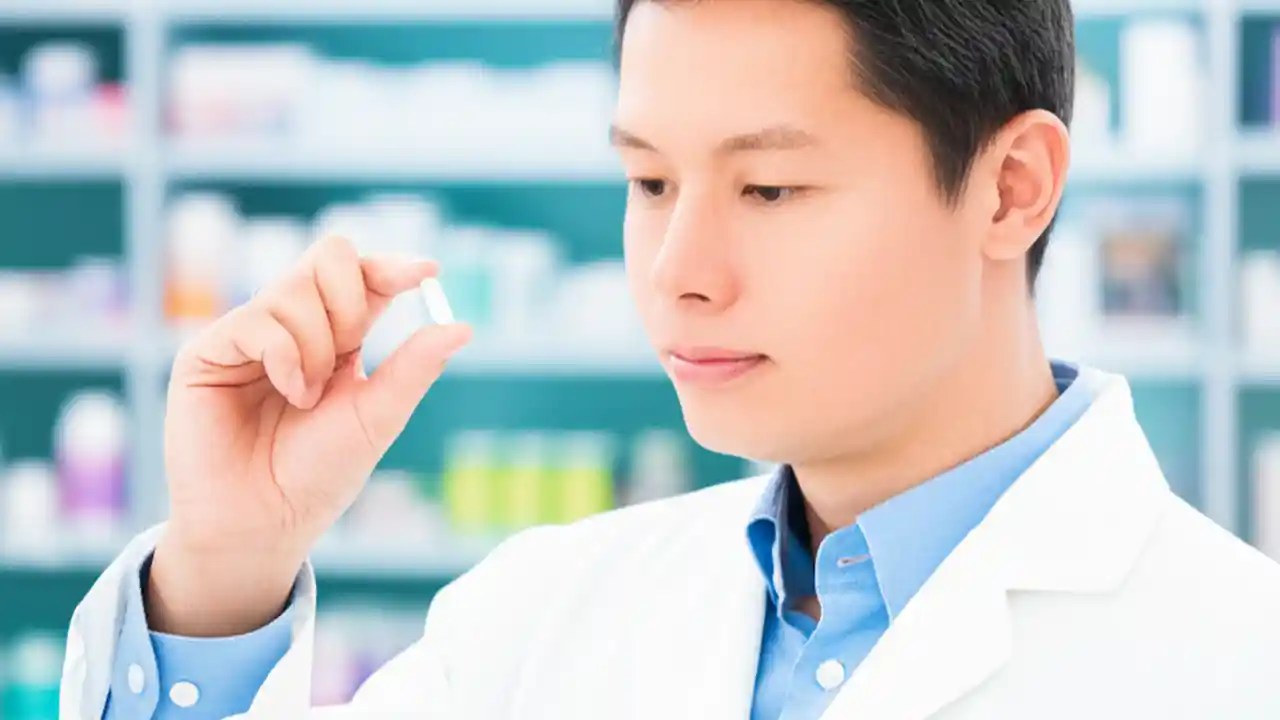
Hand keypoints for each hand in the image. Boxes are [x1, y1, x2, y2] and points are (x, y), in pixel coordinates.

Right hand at [148, 235, 470, 635]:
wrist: (264, 519)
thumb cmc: (320, 474)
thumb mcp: (378, 416)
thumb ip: (415, 367)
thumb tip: (463, 326)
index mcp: (339, 336)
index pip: (366, 277)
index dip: (393, 266)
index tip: (428, 272)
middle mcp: (294, 325)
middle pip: (329, 257)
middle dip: (352, 302)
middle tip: (349, 353)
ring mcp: (251, 333)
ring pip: (296, 288)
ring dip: (318, 346)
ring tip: (307, 397)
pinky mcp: (211, 349)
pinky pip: (259, 319)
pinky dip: (287, 355)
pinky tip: (291, 392)